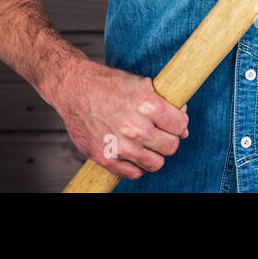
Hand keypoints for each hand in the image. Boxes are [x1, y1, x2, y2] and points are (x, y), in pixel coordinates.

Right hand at [55, 59, 189, 180]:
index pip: (180, 125)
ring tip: (146, 142)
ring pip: (156, 163)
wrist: (73, 89)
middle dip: (168, 138)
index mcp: (147, 104)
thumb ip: (165, 106)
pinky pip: (134, 174)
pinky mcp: (106, 158)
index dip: (179, 122)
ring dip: (154, 153)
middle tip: (159, 131)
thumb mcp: (141, 84)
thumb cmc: (108, 84)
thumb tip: (184, 131)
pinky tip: (132, 152)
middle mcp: (135, 127)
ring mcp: (120, 145)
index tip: (173, 121)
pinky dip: (136, 166)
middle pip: (171, 146)